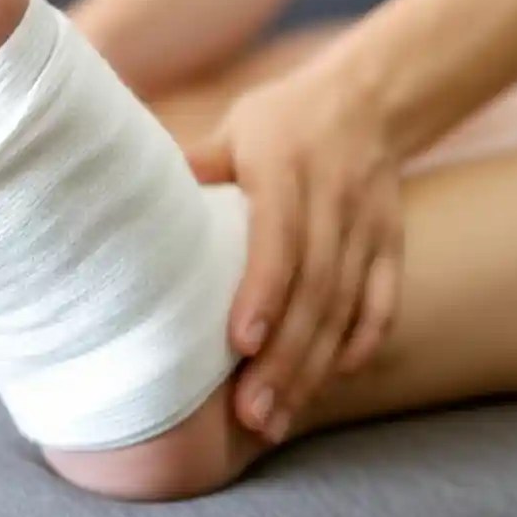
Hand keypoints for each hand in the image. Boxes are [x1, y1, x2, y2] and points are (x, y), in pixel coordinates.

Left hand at [187, 61, 402, 442]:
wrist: (369, 99)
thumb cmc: (281, 119)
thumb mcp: (234, 128)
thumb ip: (193, 167)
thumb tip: (123, 202)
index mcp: (287, 165)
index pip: (281, 236)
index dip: (264, 292)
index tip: (241, 344)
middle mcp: (334, 197)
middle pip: (316, 288)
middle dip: (285, 358)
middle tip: (251, 415)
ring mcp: (369, 223)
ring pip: (347, 306)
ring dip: (314, 367)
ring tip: (276, 417)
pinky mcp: (392, 242)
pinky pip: (384, 300)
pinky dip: (364, 342)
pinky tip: (334, 379)